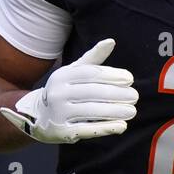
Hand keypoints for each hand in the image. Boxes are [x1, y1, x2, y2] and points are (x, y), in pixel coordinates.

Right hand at [0, 38, 136, 143]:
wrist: (39, 116)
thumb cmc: (64, 91)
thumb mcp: (74, 72)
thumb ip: (93, 59)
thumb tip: (111, 41)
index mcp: (62, 75)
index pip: (91, 74)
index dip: (112, 75)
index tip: (130, 79)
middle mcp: (58, 93)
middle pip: (93, 92)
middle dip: (117, 94)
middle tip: (135, 96)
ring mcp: (59, 113)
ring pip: (92, 111)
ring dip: (115, 111)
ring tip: (132, 111)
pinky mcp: (62, 132)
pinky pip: (87, 130)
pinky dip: (106, 128)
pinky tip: (121, 126)